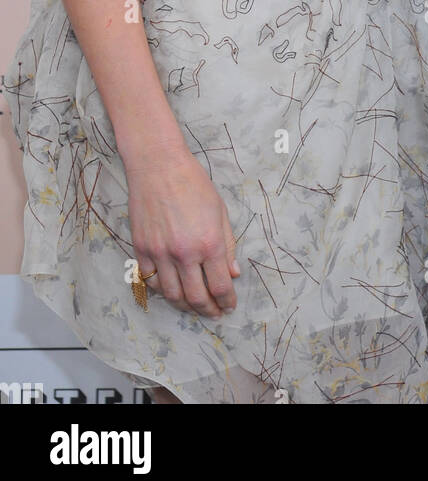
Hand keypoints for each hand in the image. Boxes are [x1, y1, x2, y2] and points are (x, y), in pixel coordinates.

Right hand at [127, 149, 240, 319]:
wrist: (158, 166)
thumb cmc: (194, 184)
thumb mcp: (220, 211)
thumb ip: (227, 245)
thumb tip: (233, 274)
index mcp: (209, 243)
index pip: (220, 286)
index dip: (226, 301)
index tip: (229, 306)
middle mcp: (184, 253)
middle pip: (196, 297)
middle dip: (208, 310)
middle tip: (214, 313)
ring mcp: (160, 253)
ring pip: (172, 295)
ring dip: (185, 306)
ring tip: (194, 307)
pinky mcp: (141, 249)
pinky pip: (151, 281)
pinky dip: (162, 291)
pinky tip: (172, 290)